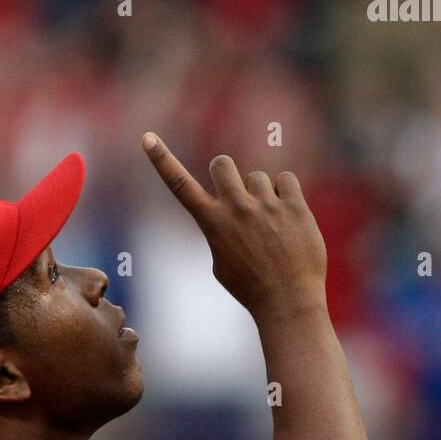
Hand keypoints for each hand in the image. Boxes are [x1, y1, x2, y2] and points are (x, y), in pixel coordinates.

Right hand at [141, 132, 327, 319]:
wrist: (288, 302)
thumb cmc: (251, 287)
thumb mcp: (222, 262)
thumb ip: (220, 228)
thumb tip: (231, 207)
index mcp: (212, 223)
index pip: (180, 185)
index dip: (162, 160)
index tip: (147, 138)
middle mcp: (236, 208)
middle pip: (222, 163)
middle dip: (226, 173)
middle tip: (237, 194)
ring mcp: (266, 205)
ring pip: (257, 176)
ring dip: (261, 193)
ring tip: (270, 223)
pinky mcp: (293, 205)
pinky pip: (286, 179)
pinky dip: (286, 194)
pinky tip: (288, 218)